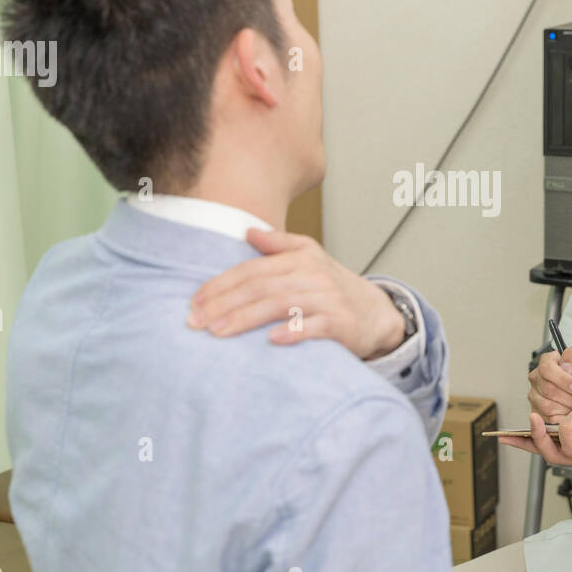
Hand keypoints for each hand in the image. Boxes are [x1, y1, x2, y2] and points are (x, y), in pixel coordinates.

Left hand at [186, 228, 405, 359]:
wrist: (376, 314)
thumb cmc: (334, 288)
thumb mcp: (310, 259)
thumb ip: (279, 245)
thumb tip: (247, 232)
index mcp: (300, 258)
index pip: (252, 269)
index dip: (221, 284)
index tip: (195, 302)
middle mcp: (313, 275)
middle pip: (260, 287)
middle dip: (224, 303)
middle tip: (195, 321)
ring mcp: (328, 299)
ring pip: (280, 305)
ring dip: (246, 318)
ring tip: (218, 331)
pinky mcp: (341, 324)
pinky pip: (314, 326)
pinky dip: (293, 331)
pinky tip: (271, 339)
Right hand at [526, 346, 571, 422]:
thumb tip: (564, 366)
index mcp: (548, 361)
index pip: (546, 368)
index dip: (562, 379)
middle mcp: (537, 377)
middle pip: (547, 389)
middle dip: (568, 396)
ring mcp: (535, 395)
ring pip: (547, 405)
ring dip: (567, 407)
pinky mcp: (537, 412)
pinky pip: (548, 418)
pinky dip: (563, 417)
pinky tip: (569, 411)